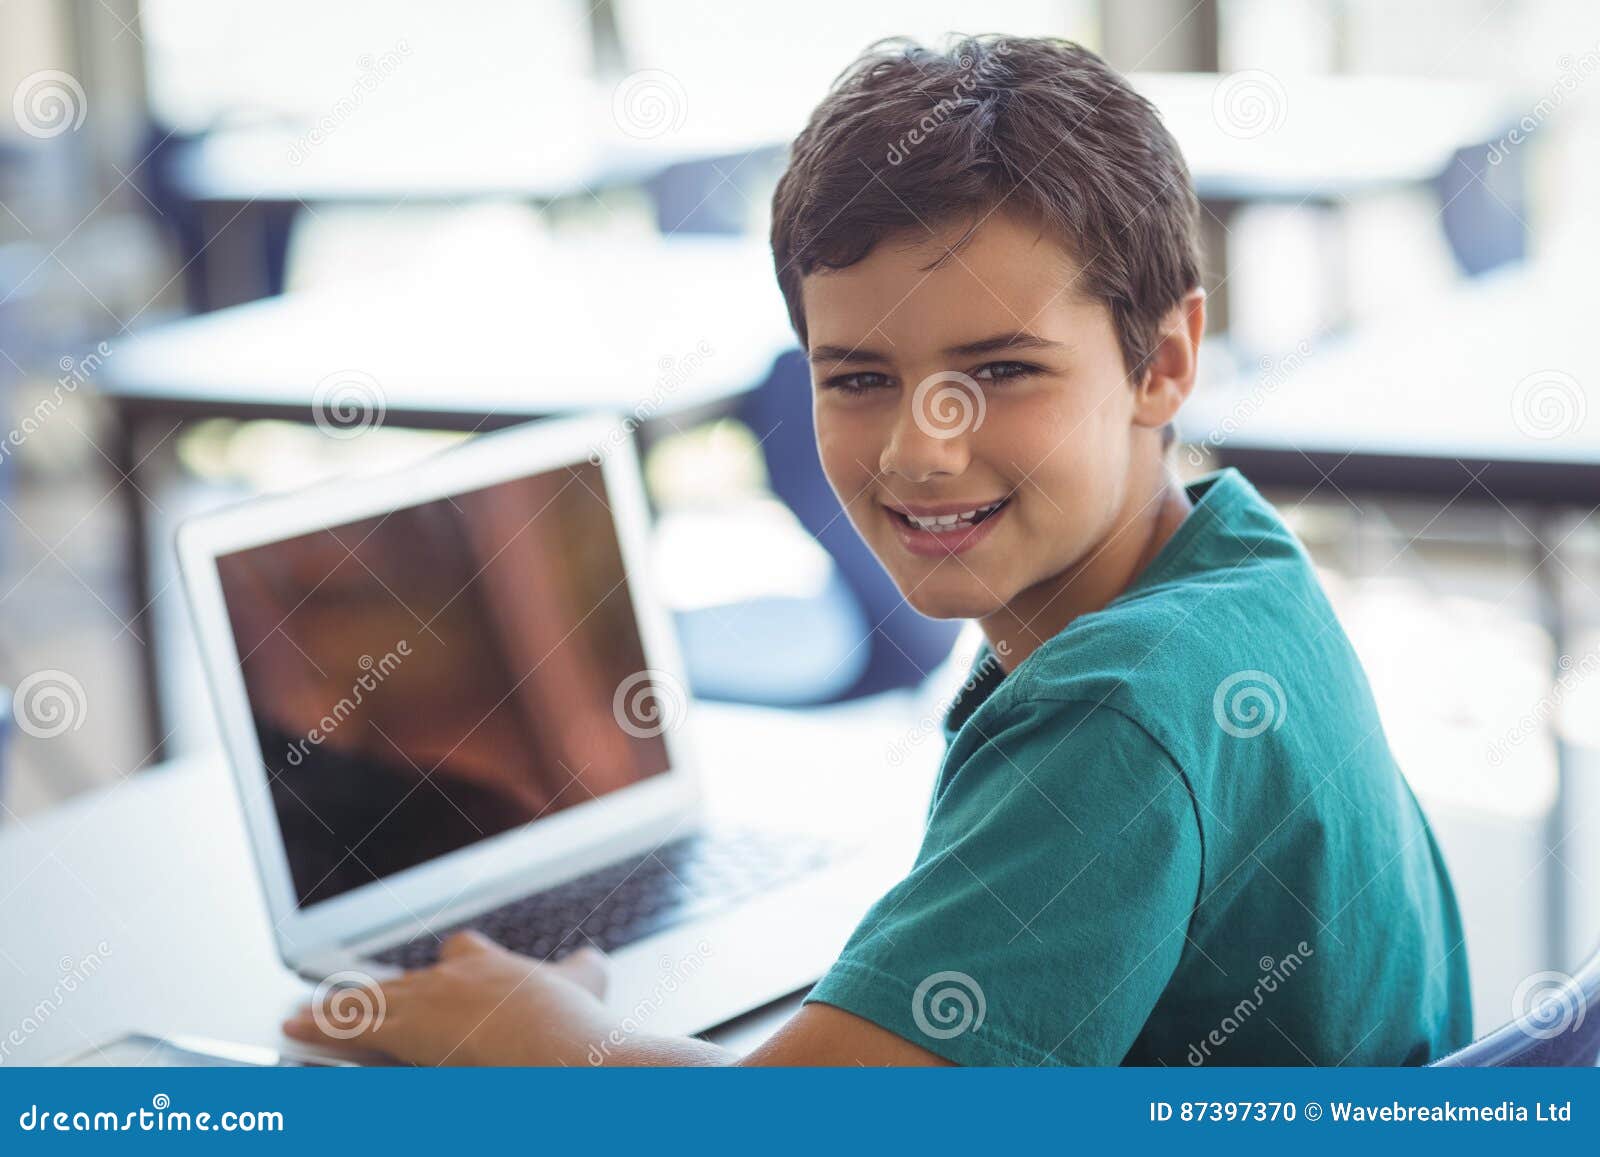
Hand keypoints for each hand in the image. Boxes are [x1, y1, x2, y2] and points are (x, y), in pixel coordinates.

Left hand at [283, 931, 611, 1065]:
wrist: (553, 1043)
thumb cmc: (570, 1020)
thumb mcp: (586, 983)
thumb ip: (583, 970)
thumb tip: (592, 959)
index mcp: (493, 966)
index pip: (463, 951)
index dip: (452, 964)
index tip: (446, 972)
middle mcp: (454, 977)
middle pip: (406, 979)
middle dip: (383, 992)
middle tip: (359, 1000)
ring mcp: (427, 1001)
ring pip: (369, 998)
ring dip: (335, 1006)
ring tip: (303, 1012)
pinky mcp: (404, 1030)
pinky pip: (348, 1024)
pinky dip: (318, 1024)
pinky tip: (293, 1025)